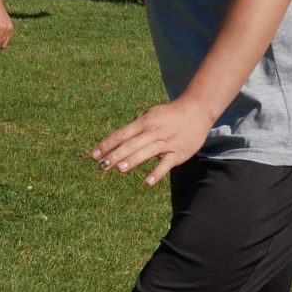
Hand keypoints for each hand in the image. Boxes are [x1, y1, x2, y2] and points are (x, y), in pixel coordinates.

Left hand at [92, 97, 212, 185]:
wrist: (198, 110)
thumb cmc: (171, 114)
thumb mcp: (151, 114)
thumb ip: (136, 124)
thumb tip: (122, 135)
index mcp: (144, 122)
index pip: (122, 134)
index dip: (107, 144)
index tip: (93, 154)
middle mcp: (153, 131)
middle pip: (131, 144)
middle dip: (115, 155)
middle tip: (101, 165)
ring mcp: (166, 142)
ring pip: (146, 152)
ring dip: (132, 160)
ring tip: (118, 169)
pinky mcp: (178, 153)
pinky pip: (166, 164)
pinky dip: (157, 172)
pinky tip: (147, 182)